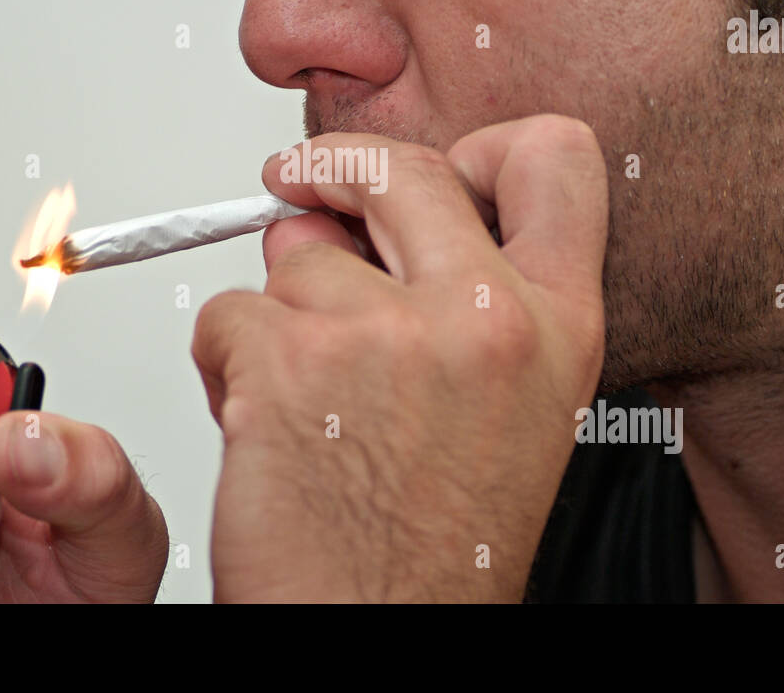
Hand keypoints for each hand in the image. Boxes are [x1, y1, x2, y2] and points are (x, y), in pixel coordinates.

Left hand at [192, 115, 607, 600]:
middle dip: (334, 167)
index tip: (437, 166)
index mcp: (558, 324)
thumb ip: (459, 298)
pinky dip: (225, 358)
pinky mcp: (290, 360)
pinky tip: (267, 427)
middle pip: (400, 167)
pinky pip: (230, 312)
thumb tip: (356, 219)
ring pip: (297, 255)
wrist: (378, 636)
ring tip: (305, 398)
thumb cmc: (435, 542)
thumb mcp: (510, 408)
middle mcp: (484, 317)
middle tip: (299, 184)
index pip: (557, 157)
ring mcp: (386, 332)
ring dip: (280, 311)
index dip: (486, 146)